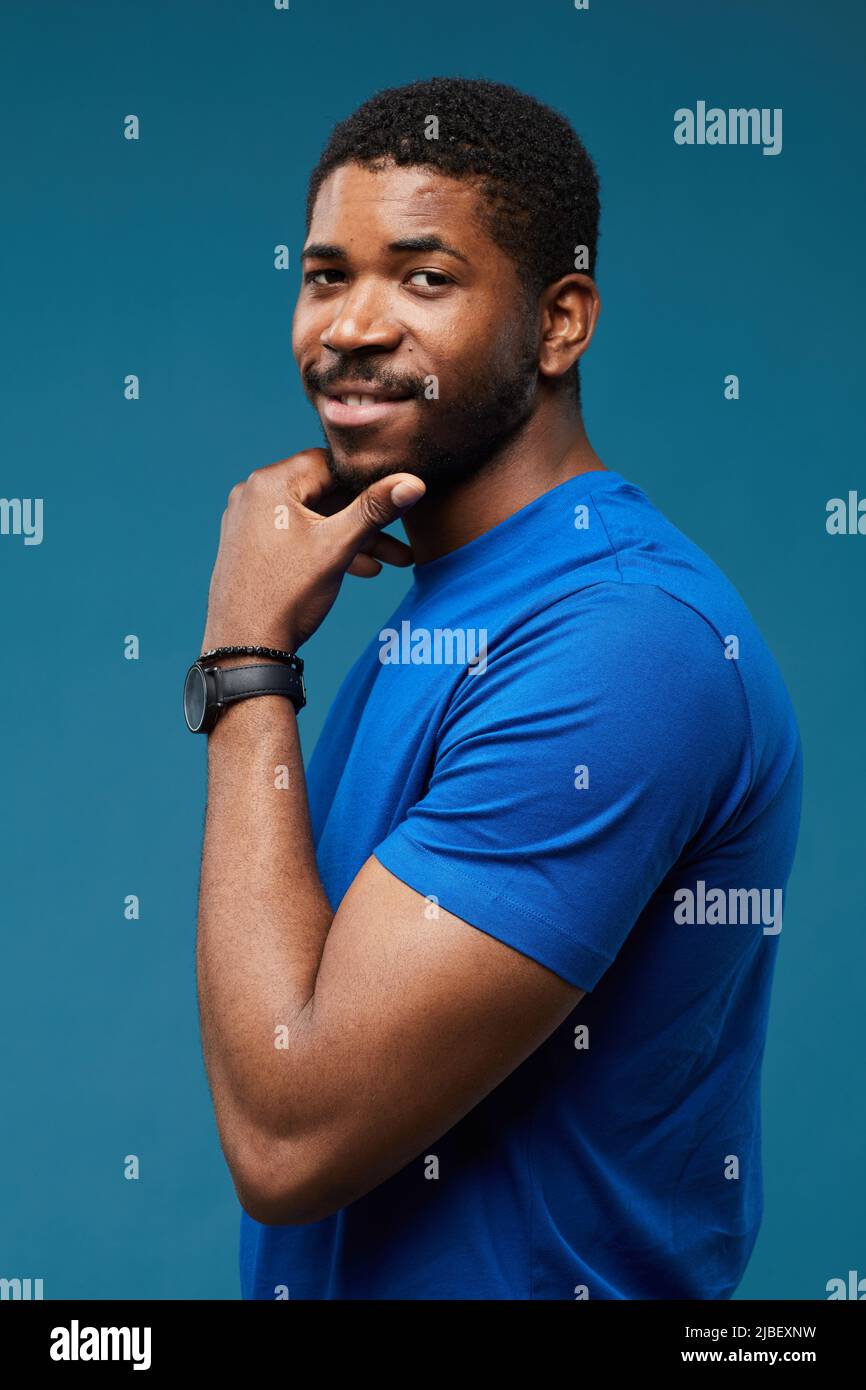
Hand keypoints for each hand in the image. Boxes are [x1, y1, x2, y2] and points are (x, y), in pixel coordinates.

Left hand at [202, 449, 424, 652]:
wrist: (244, 648)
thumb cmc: (285, 595)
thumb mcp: (338, 547)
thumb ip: (376, 510)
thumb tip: (413, 482)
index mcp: (270, 483)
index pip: (331, 464)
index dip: (369, 480)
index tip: (397, 497)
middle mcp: (253, 493)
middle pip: (325, 493)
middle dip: (367, 518)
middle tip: (403, 538)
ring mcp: (249, 520)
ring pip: (315, 518)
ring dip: (353, 538)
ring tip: (393, 561)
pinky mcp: (251, 545)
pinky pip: (297, 535)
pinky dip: (327, 548)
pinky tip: (361, 569)